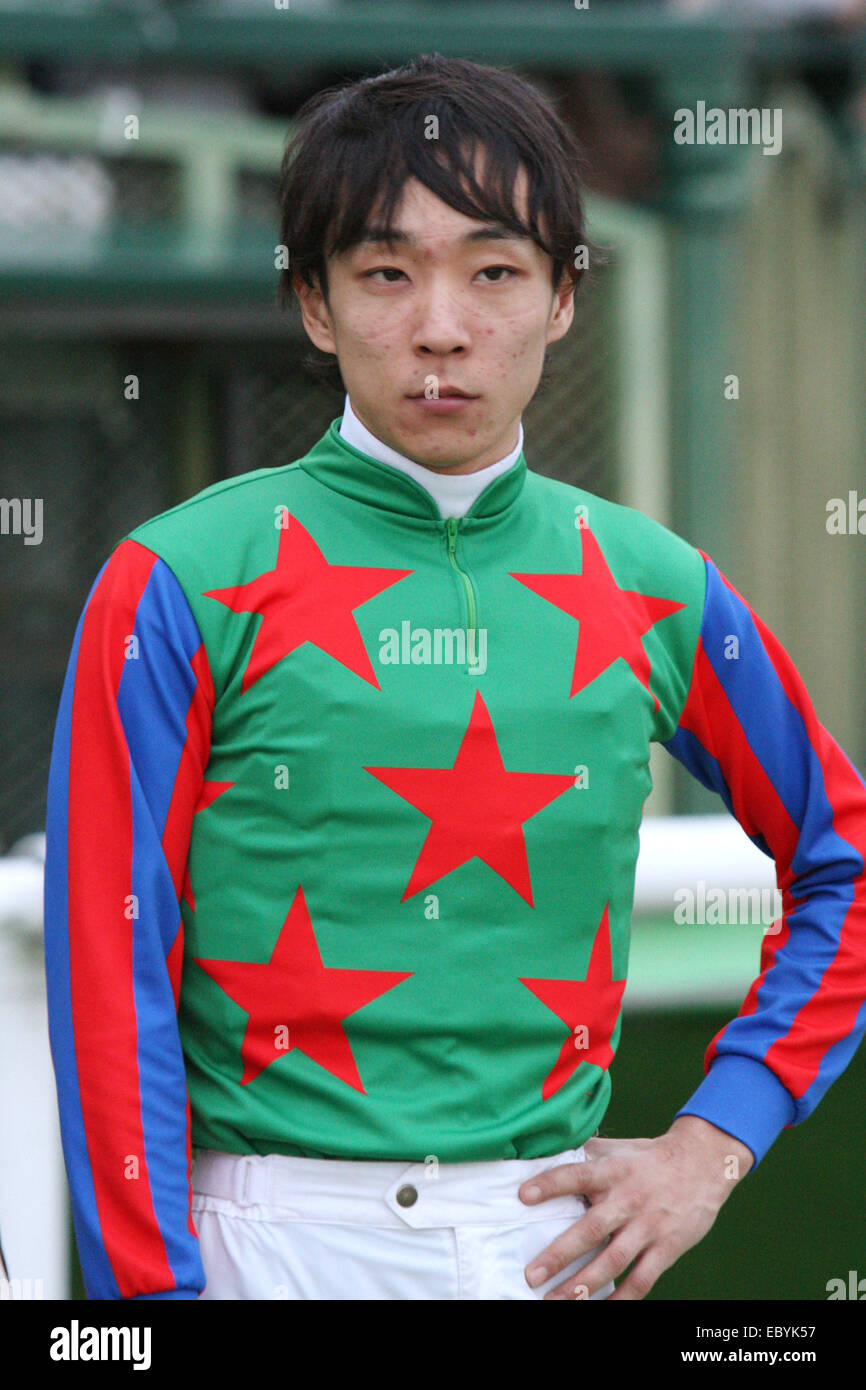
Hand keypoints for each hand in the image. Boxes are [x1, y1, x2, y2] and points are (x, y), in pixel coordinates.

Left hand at [519, 1115, 753, 1299]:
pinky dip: (623, 1297)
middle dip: (559, 1255)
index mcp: (613, 1171)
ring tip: (555, 1300)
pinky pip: (643, 1278)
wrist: (703, 1163)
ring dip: (583, 1284)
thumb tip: (545, 1155)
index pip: (577, 1176)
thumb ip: (585, 1156)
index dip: (550, 1184)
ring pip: (613, 1261)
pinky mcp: (667, 1247)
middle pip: (591, 1229)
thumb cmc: (649, 1157)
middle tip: (532, 1275)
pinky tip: (602, 1307)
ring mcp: (649, 1226)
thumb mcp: (617, 1149)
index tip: (523, 1196)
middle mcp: (628, 1199)